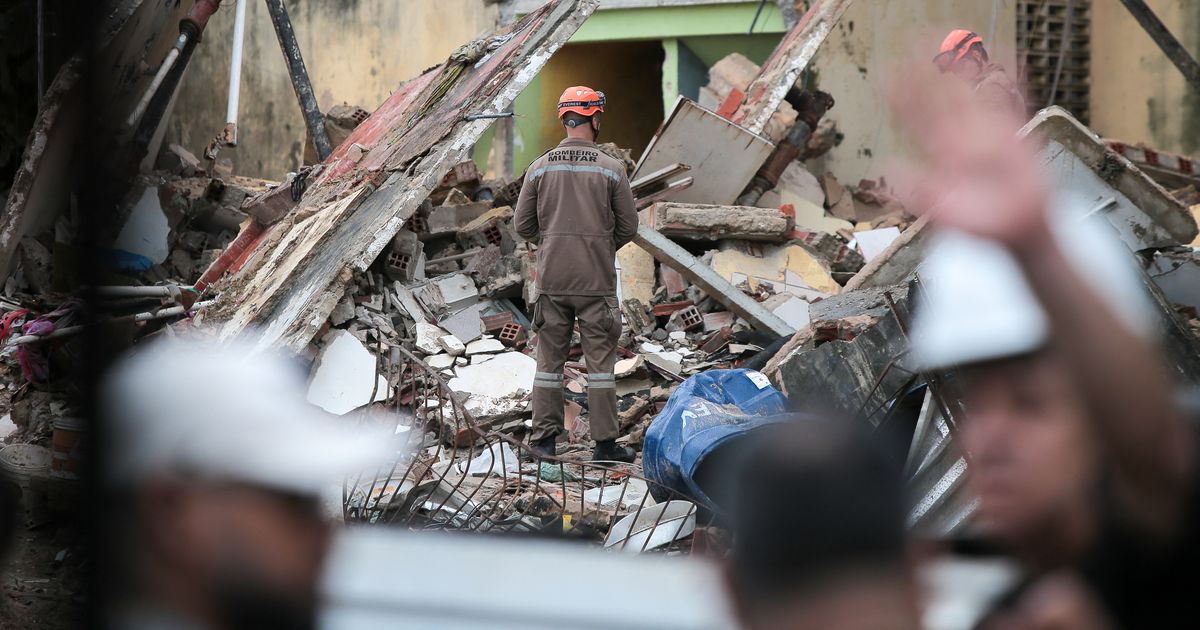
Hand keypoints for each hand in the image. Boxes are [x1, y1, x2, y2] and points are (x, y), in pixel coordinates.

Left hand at [886, 59, 1050, 248]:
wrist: (1019, 232)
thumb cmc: (981, 225)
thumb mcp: (943, 212)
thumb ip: (917, 190)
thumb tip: (886, 169)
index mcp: (941, 154)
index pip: (917, 119)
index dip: (902, 96)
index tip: (887, 73)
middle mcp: (961, 138)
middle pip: (942, 96)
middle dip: (929, 70)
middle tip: (916, 40)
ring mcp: (988, 132)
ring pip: (973, 92)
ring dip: (966, 66)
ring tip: (956, 39)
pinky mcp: (1015, 134)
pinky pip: (1011, 100)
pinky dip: (1009, 77)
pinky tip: (1004, 53)